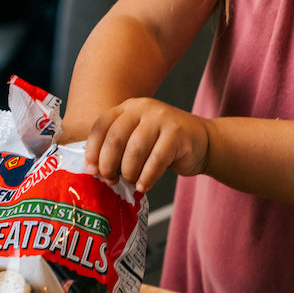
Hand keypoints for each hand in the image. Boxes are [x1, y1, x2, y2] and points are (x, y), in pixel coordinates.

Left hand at [84, 97, 209, 191]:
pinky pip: (156, 160)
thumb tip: (95, 171)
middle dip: (108, 164)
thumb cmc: (163, 145)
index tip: (91, 170)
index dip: (92, 150)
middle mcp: (143, 108)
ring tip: (131, 182)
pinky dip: (147, 177)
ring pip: (135, 150)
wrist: (202, 142)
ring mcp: (161, 118)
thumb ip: (118, 147)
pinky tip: (143, 185)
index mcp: (128, 107)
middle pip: (115, 138)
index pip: (101, 125)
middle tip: (110, 180)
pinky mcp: (177, 133)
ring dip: (129, 172)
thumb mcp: (137, 137)